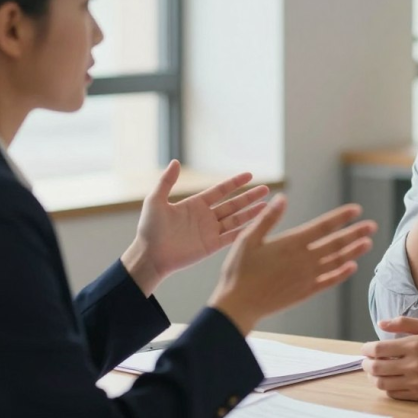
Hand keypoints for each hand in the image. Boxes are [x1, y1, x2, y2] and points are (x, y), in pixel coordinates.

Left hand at [129, 160, 269, 284]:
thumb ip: (167, 182)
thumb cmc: (150, 228)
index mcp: (195, 204)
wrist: (150, 255)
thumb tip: (176, 161)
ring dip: (252, 212)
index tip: (250, 175)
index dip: (235, 183)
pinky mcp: (211, 246)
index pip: (220, 190)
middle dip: (249, 196)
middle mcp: (206, 216)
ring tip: (268, 206)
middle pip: (233, 204)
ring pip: (236, 219)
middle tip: (266, 189)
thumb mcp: (156, 201)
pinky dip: (245, 230)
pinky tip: (258, 224)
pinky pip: (232, 237)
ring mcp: (210, 231)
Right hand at [209, 195, 375, 334]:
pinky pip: (329, 281)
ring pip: (336, 261)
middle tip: (372, 226)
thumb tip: (282, 198)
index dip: (341, 217)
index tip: (356, 210)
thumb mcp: (248, 239)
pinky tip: (352, 267)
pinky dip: (342, 273)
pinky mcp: (305, 292)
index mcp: (291, 243)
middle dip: (355, 233)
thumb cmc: (239, 270)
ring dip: (354, 251)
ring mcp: (307, 277)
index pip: (322, 226)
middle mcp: (304, 260)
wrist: (239, 304)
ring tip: (368, 243)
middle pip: (336, 243)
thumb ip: (268, 218)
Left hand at [360, 317, 417, 400]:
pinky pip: (394, 394)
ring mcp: (416, 382)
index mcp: (414, 346)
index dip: (366, 349)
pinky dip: (386, 387)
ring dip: (373, 377)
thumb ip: (403, 322)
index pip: (378, 349)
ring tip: (374, 371)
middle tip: (366, 361)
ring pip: (382, 383)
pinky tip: (388, 380)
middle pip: (376, 368)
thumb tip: (381, 323)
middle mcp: (413, 365)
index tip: (365, 349)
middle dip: (366, 364)